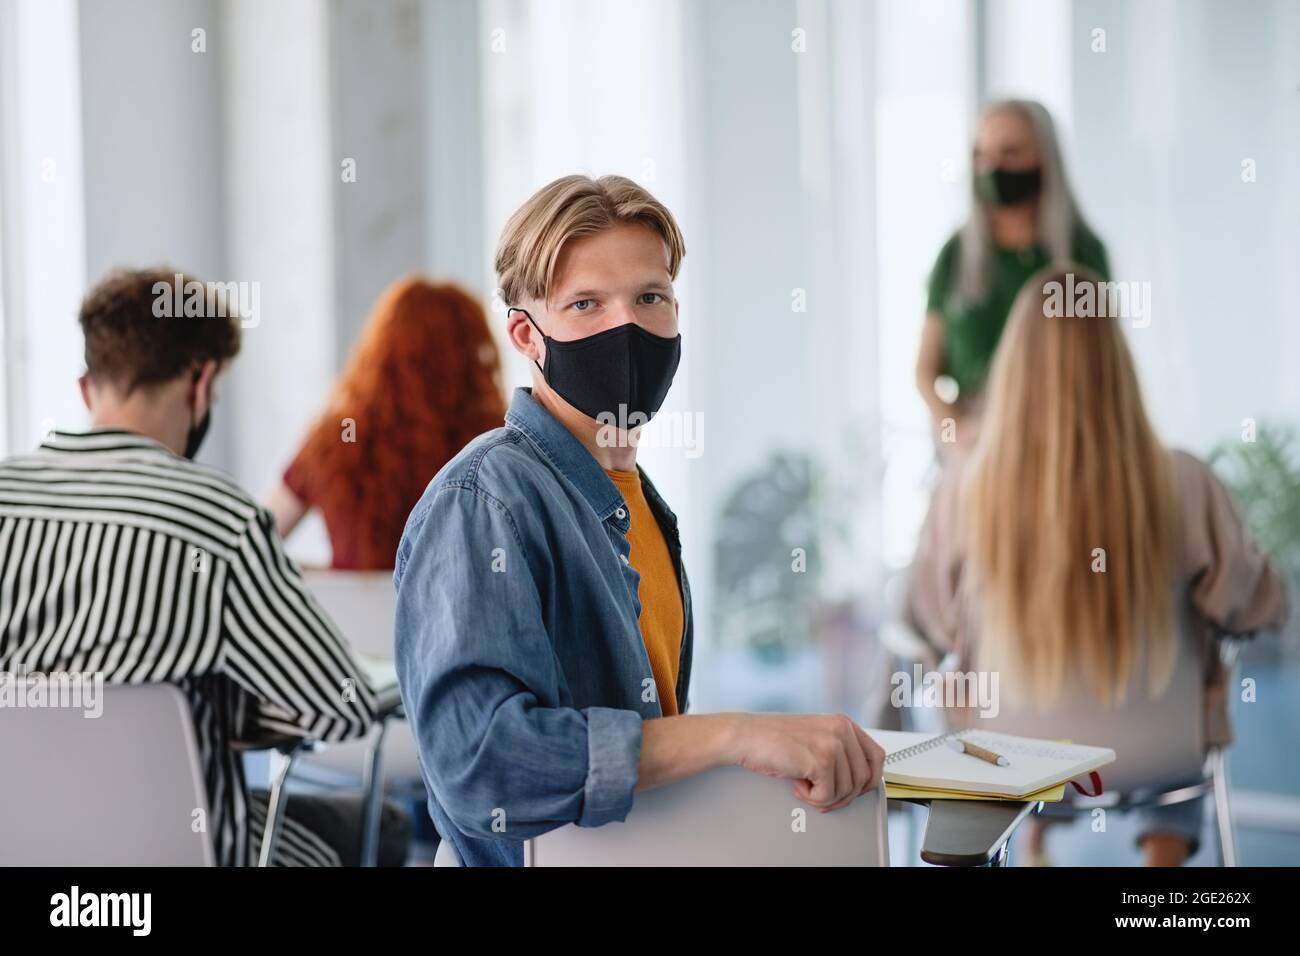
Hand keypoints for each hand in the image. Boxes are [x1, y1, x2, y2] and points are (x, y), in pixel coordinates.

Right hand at [729, 713, 885, 811]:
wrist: (745, 737)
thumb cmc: (773, 740)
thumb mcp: (814, 738)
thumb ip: (838, 752)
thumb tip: (857, 782)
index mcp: (843, 723)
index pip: (877, 757)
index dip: (868, 780)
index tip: (854, 790)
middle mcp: (842, 730)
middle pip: (864, 779)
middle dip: (843, 796)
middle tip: (822, 796)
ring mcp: (833, 744)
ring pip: (847, 791)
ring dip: (824, 798)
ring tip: (804, 787)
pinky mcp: (821, 760)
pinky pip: (829, 796)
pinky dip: (812, 799)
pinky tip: (798, 785)